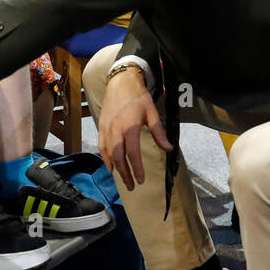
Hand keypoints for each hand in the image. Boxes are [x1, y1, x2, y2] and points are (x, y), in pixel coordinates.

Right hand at [98, 66, 171, 190]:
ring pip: (109, 154)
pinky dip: (106, 159)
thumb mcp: (152, 112)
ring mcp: (106, 129)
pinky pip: (102, 147)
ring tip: (123, 180)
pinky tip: (111, 167)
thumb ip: (158, 132)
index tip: (141, 180)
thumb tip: (168, 148)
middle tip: (132, 186)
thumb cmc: (138, 97)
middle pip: (118, 158)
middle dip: (125, 174)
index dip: (137, 168)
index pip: (132, 153)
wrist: (120, 82)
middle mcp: (116, 130)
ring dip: (116, 169)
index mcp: (130, 127)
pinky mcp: (101, 127)